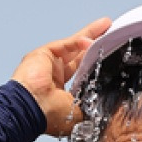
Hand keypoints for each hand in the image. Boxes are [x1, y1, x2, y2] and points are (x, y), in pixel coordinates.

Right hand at [11, 18, 110, 136]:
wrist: (29, 109)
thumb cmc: (48, 115)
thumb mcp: (78, 113)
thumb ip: (93, 104)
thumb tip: (108, 104)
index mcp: (60, 93)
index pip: (82, 74)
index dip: (95, 66)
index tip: (111, 59)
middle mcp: (53, 76)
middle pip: (79, 56)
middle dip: (95, 46)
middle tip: (110, 35)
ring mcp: (48, 63)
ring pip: (74, 46)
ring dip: (90, 35)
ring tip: (106, 25)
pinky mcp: (43, 53)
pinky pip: (66, 44)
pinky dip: (79, 40)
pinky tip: (92, 39)